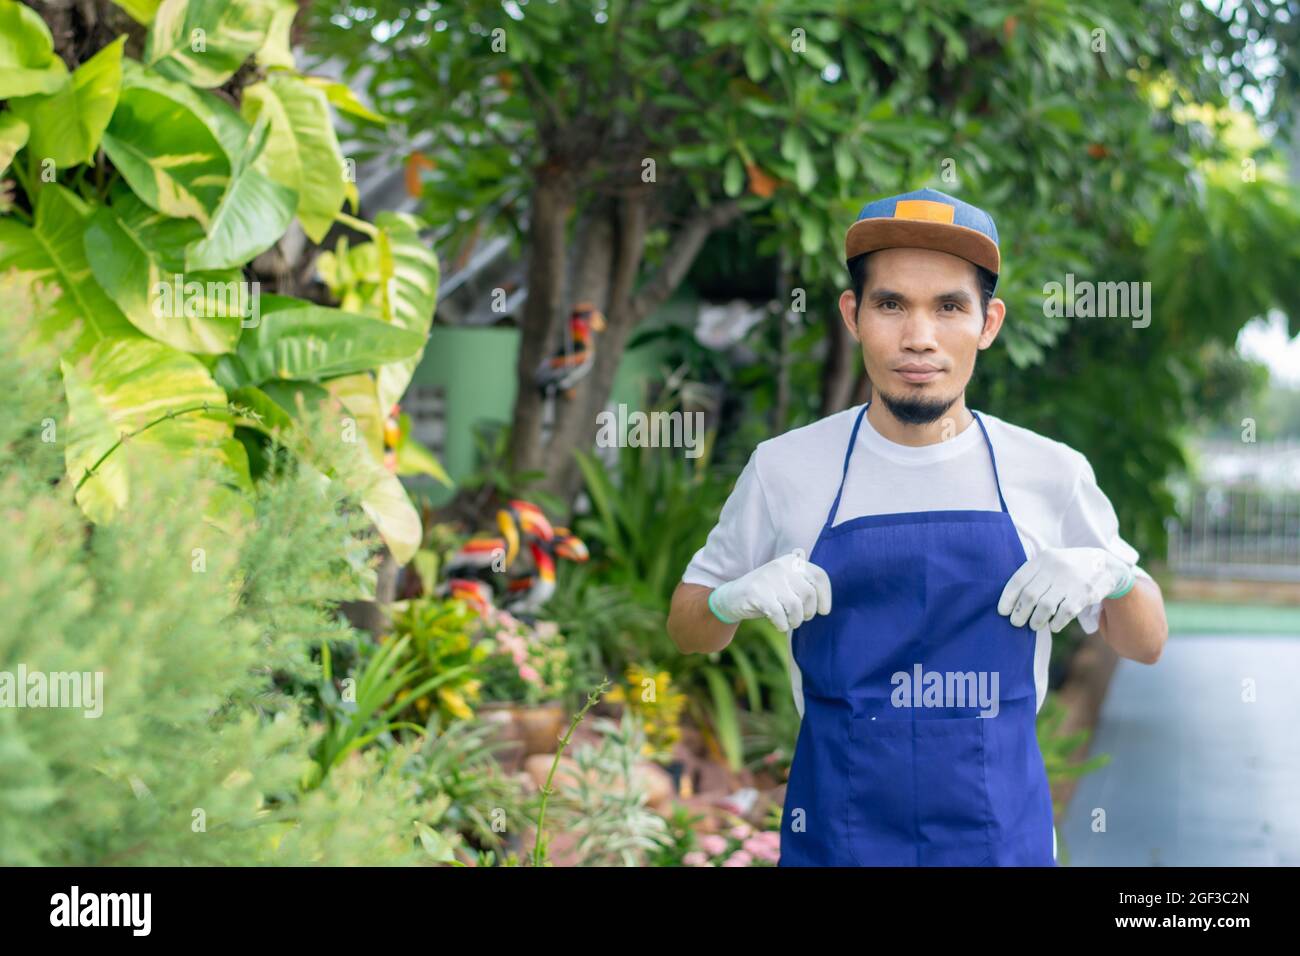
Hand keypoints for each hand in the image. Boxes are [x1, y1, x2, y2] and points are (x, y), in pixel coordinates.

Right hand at [709, 549, 832, 631]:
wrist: (732, 596)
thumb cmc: (767, 594)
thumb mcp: (787, 584)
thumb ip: (805, 586)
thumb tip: (825, 606)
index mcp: (792, 562)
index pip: (819, 576)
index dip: (825, 596)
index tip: (823, 611)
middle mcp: (781, 566)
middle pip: (809, 594)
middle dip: (808, 612)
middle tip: (801, 618)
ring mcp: (768, 578)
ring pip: (795, 606)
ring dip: (795, 621)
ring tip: (791, 622)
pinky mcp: (757, 592)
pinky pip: (779, 615)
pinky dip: (782, 625)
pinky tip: (779, 625)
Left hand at [997, 547, 1134, 632]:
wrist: (1106, 565)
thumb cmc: (1069, 568)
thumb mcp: (1051, 562)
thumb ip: (1033, 575)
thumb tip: (1011, 601)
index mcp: (1043, 558)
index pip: (1018, 580)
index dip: (1008, 598)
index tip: (1002, 612)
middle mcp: (1056, 567)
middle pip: (1030, 595)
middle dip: (1020, 613)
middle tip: (1016, 622)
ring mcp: (1071, 580)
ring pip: (1045, 606)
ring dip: (1036, 620)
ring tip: (1033, 625)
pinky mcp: (1085, 593)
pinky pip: (1064, 613)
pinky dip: (1056, 623)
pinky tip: (1053, 626)